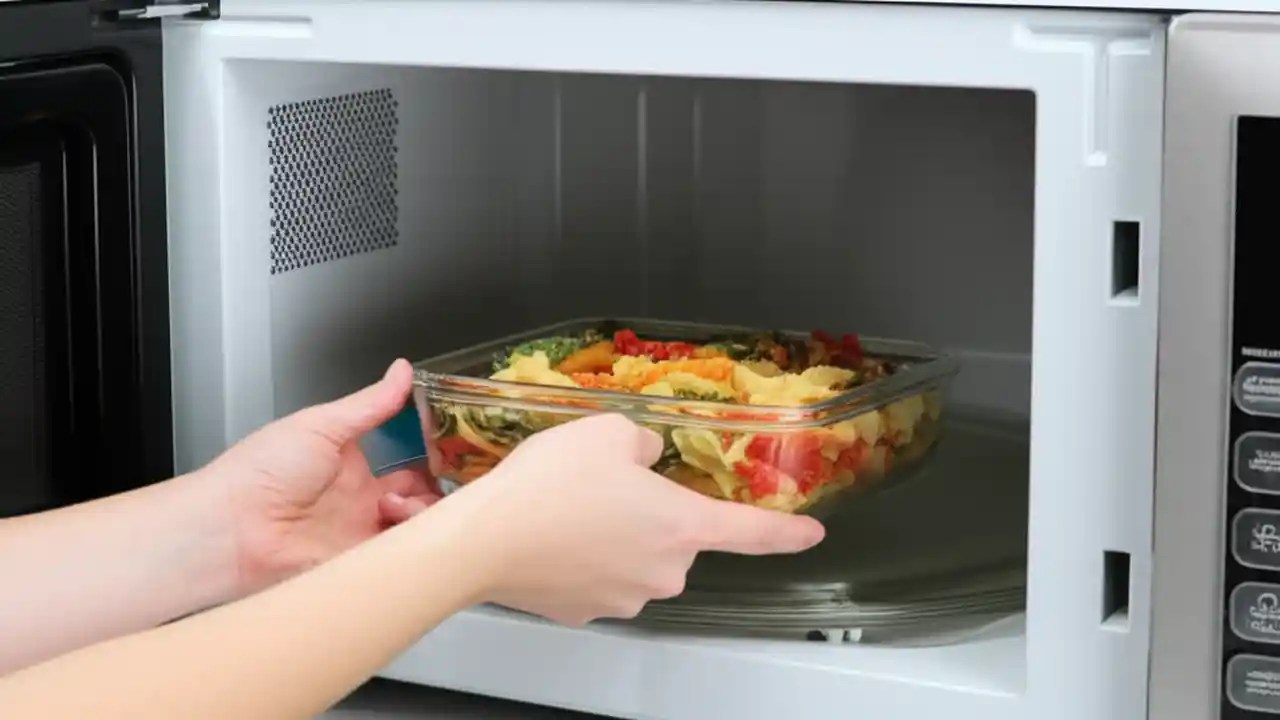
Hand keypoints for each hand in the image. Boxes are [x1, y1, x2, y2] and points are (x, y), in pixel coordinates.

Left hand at [204, 360, 439, 595]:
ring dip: (423, 510)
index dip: (433, 452)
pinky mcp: (358, 564)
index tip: (454, 441)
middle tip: (452, 477)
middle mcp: (361, 499)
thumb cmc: (262, 470)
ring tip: (401, 503)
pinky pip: (399, 556)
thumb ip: (370, 403)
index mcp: (352, 463)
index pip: (409, 457)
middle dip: (440, 486)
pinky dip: (412, 543)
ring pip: (416, 524)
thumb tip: (403, 371)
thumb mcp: (323, 425)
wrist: (232, 527)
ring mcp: (361, 532)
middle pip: (421, 493)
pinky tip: (404, 525)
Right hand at [431, 414, 825, 625]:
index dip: (787, 533)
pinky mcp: (584, 612)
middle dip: (650, 512)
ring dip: (614, 535)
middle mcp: (663, 572)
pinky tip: (552, 533)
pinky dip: (583, 556)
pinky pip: (597, 576)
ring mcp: (624, 597)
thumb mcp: (606, 431)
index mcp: (683, 527)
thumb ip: (642, 441)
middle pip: (674, 538)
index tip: (812, 535)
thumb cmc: (551, 483)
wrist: (484, 539)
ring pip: (633, 557)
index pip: (752, 533)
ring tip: (567, 506)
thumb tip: (643, 456)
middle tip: (604, 484)